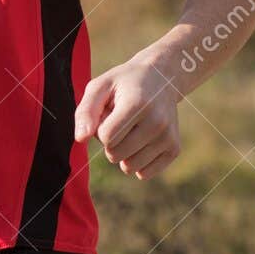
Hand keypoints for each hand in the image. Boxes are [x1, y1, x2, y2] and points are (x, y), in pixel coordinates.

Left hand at [74, 57, 180, 180]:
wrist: (162, 79)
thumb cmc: (123, 84)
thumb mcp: (99, 87)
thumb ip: (85, 112)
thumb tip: (80, 139)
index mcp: (138, 105)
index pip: (106, 137)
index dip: (100, 129)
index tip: (109, 113)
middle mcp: (157, 123)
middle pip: (115, 154)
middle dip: (109, 142)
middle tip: (120, 122)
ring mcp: (168, 137)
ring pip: (128, 167)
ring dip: (123, 153)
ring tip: (131, 130)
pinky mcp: (174, 149)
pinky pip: (143, 174)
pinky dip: (136, 162)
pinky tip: (141, 142)